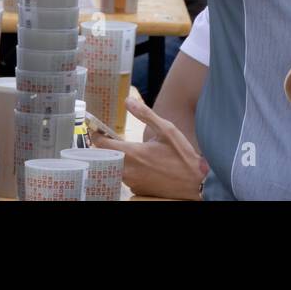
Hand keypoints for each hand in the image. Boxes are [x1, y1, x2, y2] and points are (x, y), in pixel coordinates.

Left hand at [92, 96, 208, 199]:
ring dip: (119, 159)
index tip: (96, 130)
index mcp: (132, 153)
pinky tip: (143, 165)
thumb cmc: (182, 155)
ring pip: (115, 167)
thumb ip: (145, 114)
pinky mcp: (137, 189)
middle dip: (107, 148)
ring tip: (133, 151)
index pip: (101, 145)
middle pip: (106, 157)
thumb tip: (127, 100)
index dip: (96, 136)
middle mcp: (128, 170)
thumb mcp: (167, 129)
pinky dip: (129, 170)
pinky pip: (126, 177)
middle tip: (113, 139)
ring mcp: (131, 182)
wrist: (194, 182)